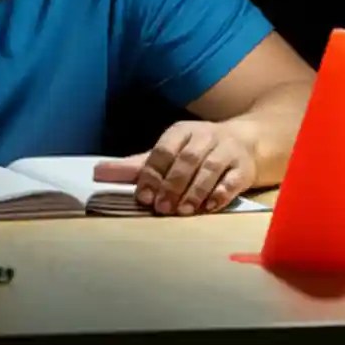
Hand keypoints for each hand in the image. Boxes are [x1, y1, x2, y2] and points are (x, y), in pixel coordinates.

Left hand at [93, 121, 256, 214]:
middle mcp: (205, 137)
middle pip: (187, 160)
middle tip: (161, 208)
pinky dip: (220, 193)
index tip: (144, 197)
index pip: (164, 150)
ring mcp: (227, 151)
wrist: (247, 143)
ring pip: (210, 169)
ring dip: (195, 191)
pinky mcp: (244, 168)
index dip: (153, 174)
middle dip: (172, 184)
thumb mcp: (168, 153)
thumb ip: (136, 166)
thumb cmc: (197, 151)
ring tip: (183, 211)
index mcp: (182, 132)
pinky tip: (210, 207)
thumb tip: (97, 172)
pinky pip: (233, 180)